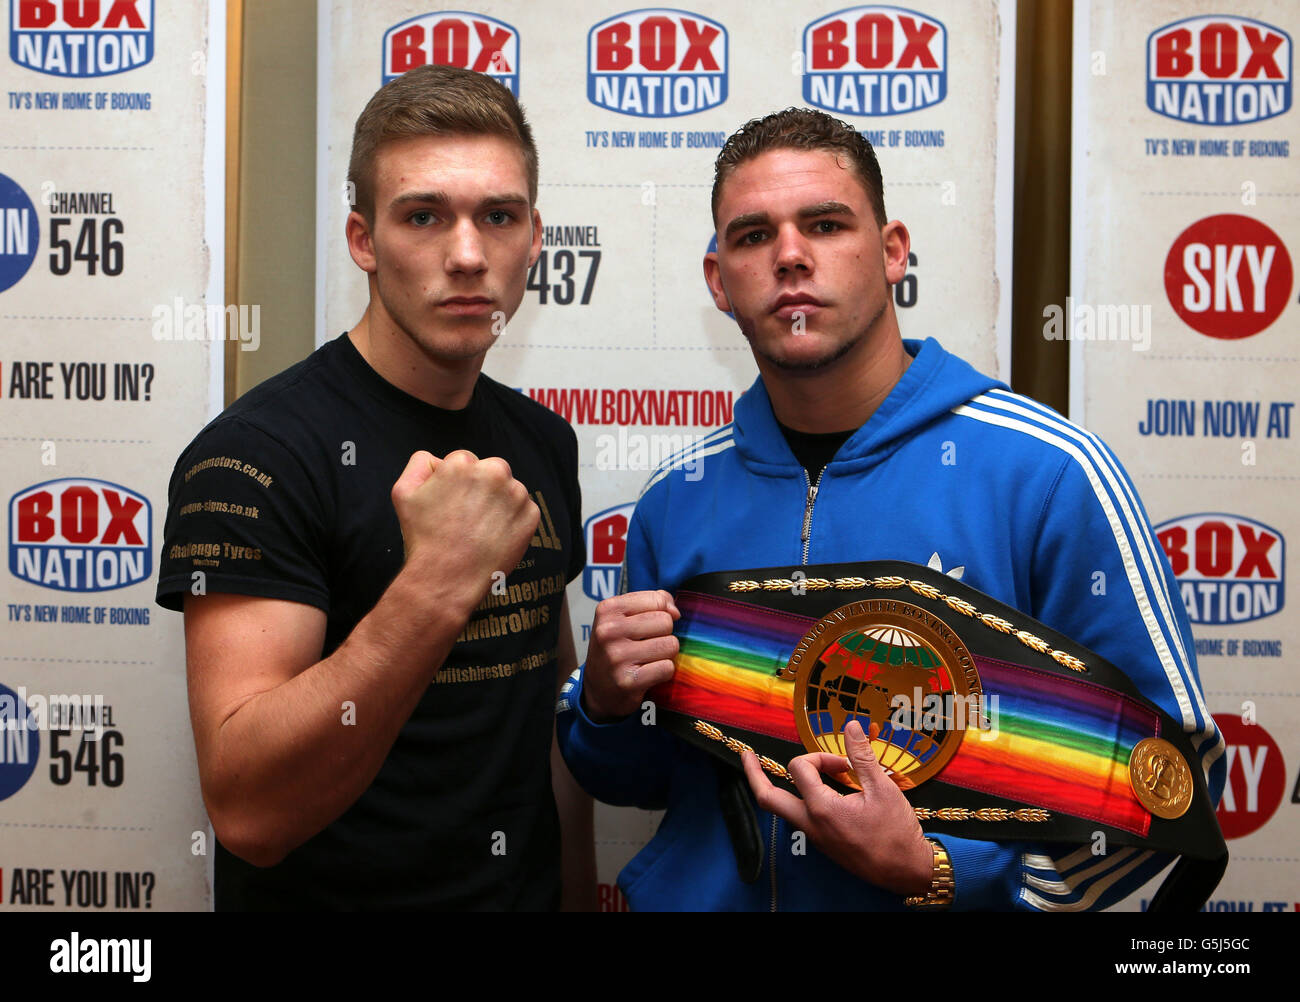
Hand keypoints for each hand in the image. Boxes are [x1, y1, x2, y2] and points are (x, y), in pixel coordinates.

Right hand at [390, 450, 539, 614]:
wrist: (448, 577)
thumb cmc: (424, 538)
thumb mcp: (403, 493)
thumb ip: (419, 464)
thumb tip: (436, 459)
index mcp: (463, 463)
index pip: (465, 461)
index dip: (456, 483)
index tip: (452, 504)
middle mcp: (494, 472)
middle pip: (491, 471)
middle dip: (482, 487)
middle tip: (467, 516)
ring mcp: (516, 494)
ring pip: (509, 490)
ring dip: (499, 503)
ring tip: (479, 528)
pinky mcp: (531, 515)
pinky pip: (524, 510)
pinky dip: (513, 520)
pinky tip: (494, 536)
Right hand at [581, 591, 679, 721]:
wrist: (598, 689)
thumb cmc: (615, 648)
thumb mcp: (622, 618)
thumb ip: (651, 602)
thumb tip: (675, 611)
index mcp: (608, 610)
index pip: (657, 599)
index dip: (662, 612)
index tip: (650, 624)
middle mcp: (609, 631)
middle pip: (666, 621)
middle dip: (663, 634)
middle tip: (646, 645)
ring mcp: (617, 657)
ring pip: (670, 644)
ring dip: (665, 654)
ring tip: (647, 659)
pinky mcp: (629, 681)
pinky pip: (667, 668)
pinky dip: (663, 672)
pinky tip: (648, 673)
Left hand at [742, 719, 933, 895]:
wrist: (907, 871)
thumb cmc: (897, 832)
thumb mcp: (883, 788)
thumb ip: (863, 756)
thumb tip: (852, 727)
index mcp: (822, 809)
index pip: (800, 768)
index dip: (819, 756)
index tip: (844, 762)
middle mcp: (811, 824)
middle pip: (768, 797)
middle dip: (754, 774)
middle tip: (747, 755)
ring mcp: (815, 836)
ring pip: (782, 809)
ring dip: (780, 786)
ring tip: (785, 769)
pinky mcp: (823, 843)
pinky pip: (801, 818)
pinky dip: (803, 799)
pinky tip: (822, 789)